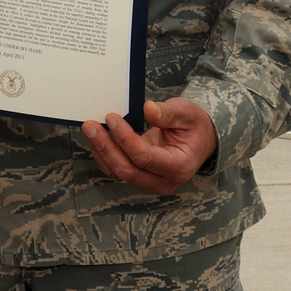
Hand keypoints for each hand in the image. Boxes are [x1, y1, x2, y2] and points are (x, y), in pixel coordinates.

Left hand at [81, 97, 216, 194]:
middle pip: (128, 170)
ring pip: (119, 172)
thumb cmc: (194, 126)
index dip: (125, 139)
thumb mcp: (186, 113)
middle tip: (90, 126)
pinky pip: (117, 168)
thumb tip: (148, 109)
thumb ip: (167, 113)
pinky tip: (96, 137)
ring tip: (90, 129)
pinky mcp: (140, 176)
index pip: (145, 157)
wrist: (200, 139)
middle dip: (106, 147)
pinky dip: (105, 153)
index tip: (112, 118)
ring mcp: (151, 181)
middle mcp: (164, 180)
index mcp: (179, 166)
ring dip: (101, 151)